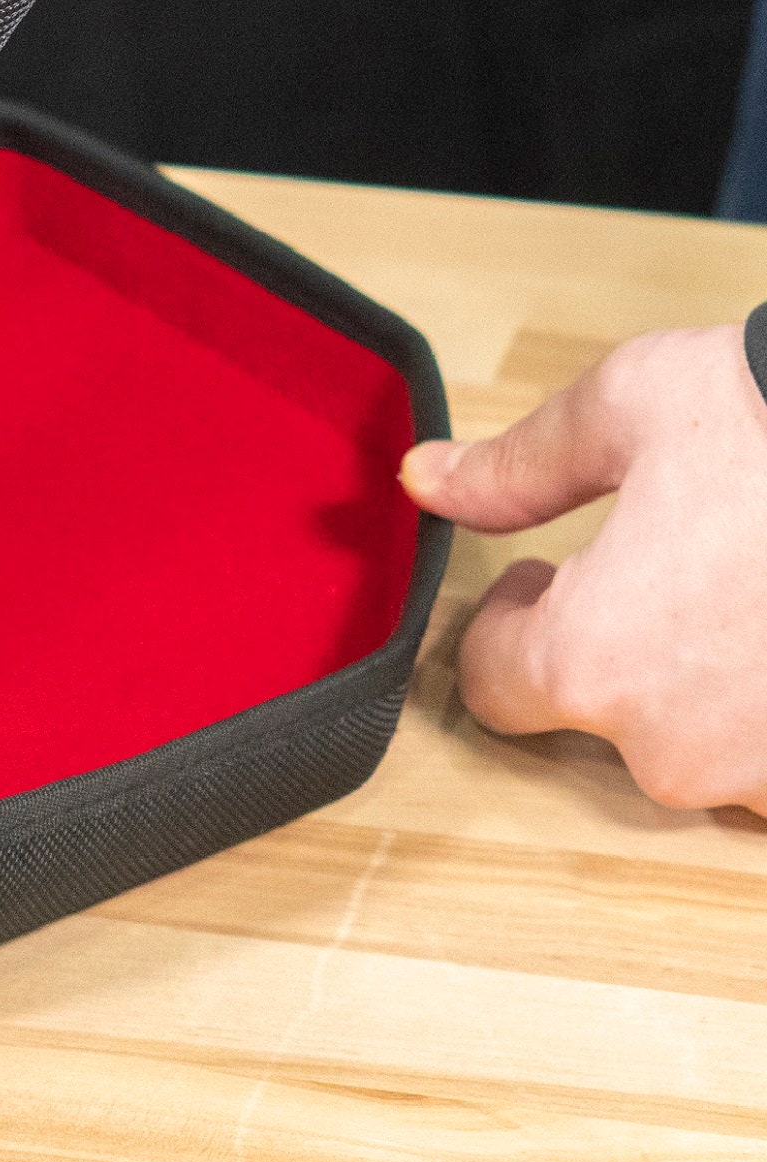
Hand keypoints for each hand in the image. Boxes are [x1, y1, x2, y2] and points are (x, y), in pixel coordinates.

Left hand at [401, 325, 766, 815]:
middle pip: (603, 718)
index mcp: (594, 662)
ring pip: (706, 746)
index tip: (548, 572)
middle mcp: (683, 749)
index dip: (511, 618)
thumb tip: (426, 482)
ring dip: (709, 684)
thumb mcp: (623, 412)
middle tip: (661, 563)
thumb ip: (513, 469)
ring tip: (743, 586)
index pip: (495, 685)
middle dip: (614, 649)